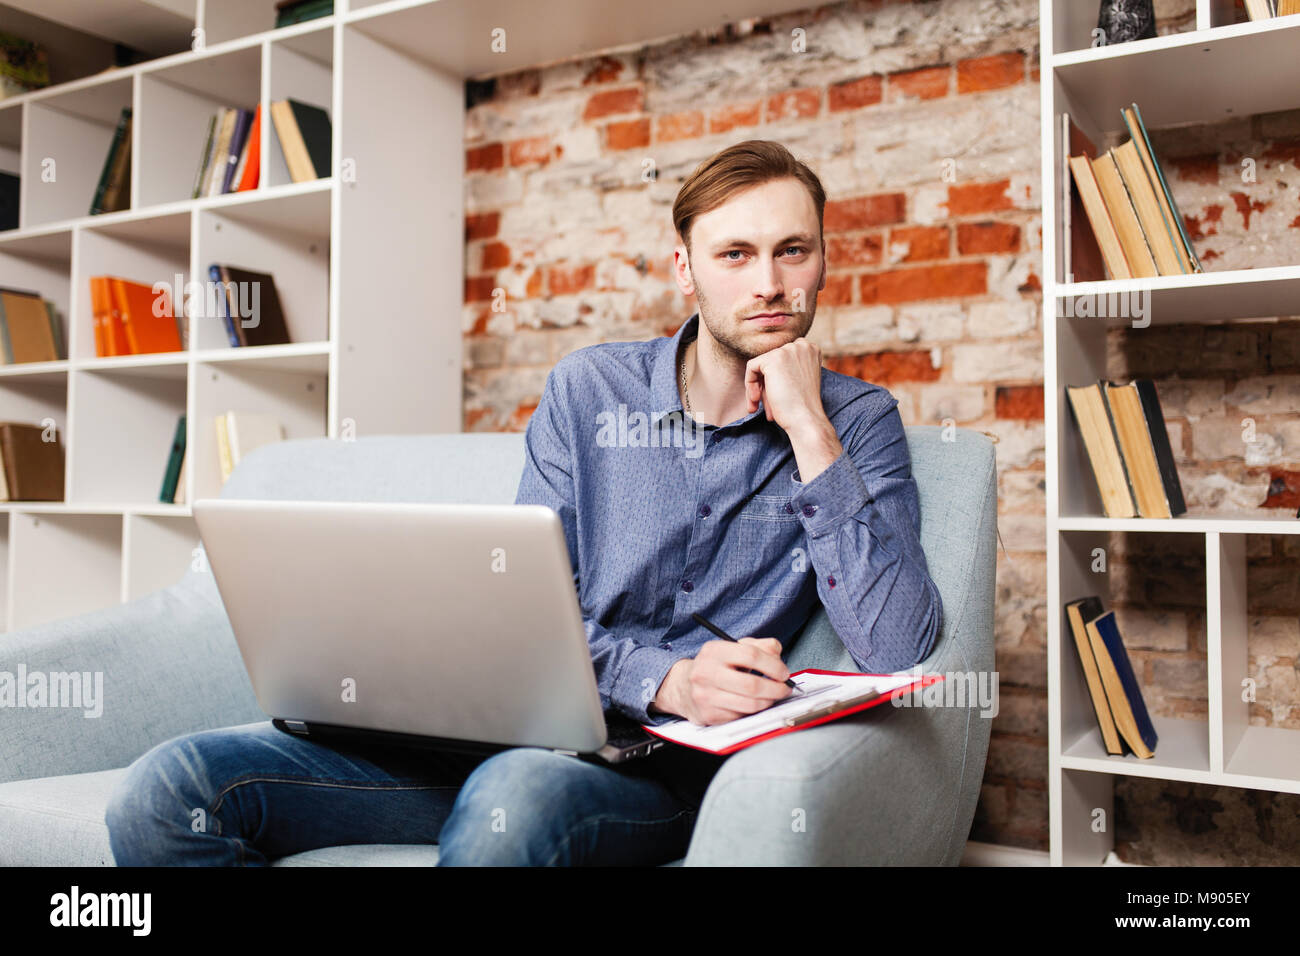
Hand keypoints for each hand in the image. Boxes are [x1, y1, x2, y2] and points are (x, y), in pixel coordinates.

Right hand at [652, 637, 791, 724]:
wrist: (682, 686)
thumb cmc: (714, 666)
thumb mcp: (733, 648)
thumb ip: (758, 646)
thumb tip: (778, 655)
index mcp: (714, 651)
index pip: (751, 655)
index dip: (773, 666)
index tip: (784, 673)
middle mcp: (706, 672)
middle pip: (752, 685)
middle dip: (776, 689)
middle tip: (784, 689)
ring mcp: (706, 696)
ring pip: (750, 704)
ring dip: (768, 702)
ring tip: (771, 697)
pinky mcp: (709, 715)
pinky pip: (741, 716)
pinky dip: (753, 711)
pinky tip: (753, 704)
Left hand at [744, 337, 825, 432]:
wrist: (806, 420)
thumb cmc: (803, 407)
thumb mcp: (799, 380)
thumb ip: (787, 368)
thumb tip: (763, 368)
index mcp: (811, 350)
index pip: (783, 357)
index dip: (775, 377)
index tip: (774, 395)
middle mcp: (801, 346)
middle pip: (772, 362)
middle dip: (765, 385)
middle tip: (764, 406)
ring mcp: (787, 350)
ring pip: (761, 366)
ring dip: (757, 387)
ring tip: (758, 407)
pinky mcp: (773, 359)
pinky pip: (751, 367)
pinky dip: (750, 384)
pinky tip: (756, 400)